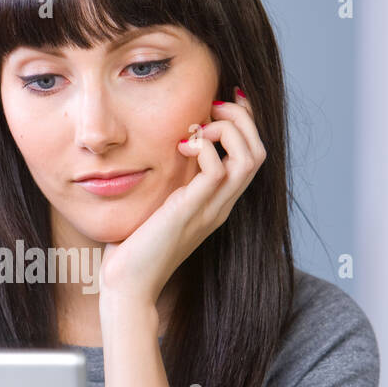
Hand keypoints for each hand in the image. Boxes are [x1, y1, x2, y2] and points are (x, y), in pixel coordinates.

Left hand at [97, 87, 266, 307]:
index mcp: (217, 203)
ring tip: (201, 125)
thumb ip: (167, 182)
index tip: (222, 101)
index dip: (245, 123)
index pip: (250, 156)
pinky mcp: (192, 211)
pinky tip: (181, 146)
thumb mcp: (157, 206)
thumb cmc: (134, 249)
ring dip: (229, 129)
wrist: (128, 285)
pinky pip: (217, 170)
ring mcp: (211, 209)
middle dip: (242, 118)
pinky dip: (203, 147)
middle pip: (258, 152)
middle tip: (214, 106)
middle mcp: (221, 205)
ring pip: (248, 158)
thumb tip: (160, 151)